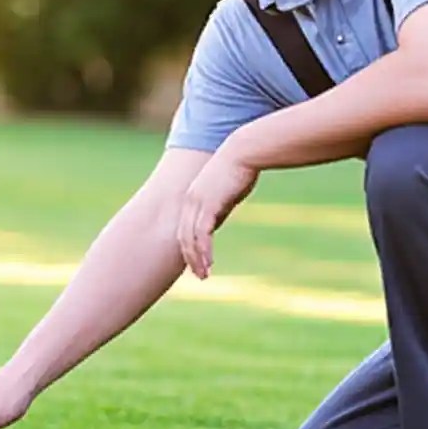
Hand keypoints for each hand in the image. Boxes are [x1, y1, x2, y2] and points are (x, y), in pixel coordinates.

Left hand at [176, 147, 258, 279]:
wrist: (244, 152)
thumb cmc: (238, 170)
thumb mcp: (225, 193)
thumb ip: (218, 207)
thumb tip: (215, 222)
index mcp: (192, 199)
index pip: (184, 229)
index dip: (189, 249)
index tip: (196, 264)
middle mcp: (190, 201)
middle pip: (183, 237)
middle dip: (190, 259)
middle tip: (199, 276)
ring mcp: (197, 203)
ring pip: (191, 238)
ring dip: (197, 259)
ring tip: (205, 275)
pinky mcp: (208, 204)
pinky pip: (202, 233)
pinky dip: (204, 250)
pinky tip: (210, 263)